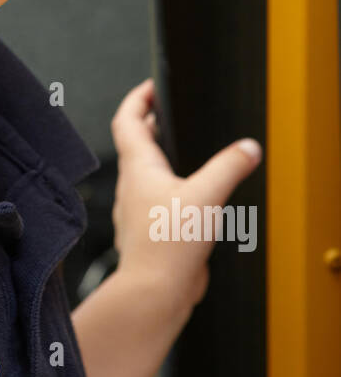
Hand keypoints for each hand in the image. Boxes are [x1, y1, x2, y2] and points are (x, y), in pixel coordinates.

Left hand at [109, 78, 262, 309]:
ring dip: (163, 157)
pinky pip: (158, 200)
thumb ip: (229, 167)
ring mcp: (140, 209)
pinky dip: (171, 187)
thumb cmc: (167, 244)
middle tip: (171, 112)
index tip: (152, 85)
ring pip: (147, 173)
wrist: (155, 291)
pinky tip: (192, 196)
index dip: (138, 98)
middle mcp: (133, 185)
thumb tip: (247, 148)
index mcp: (138, 167)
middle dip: (153, 123)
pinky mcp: (152, 230)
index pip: (127, 119)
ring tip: (186, 150)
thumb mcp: (207, 195)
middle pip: (137, 144)